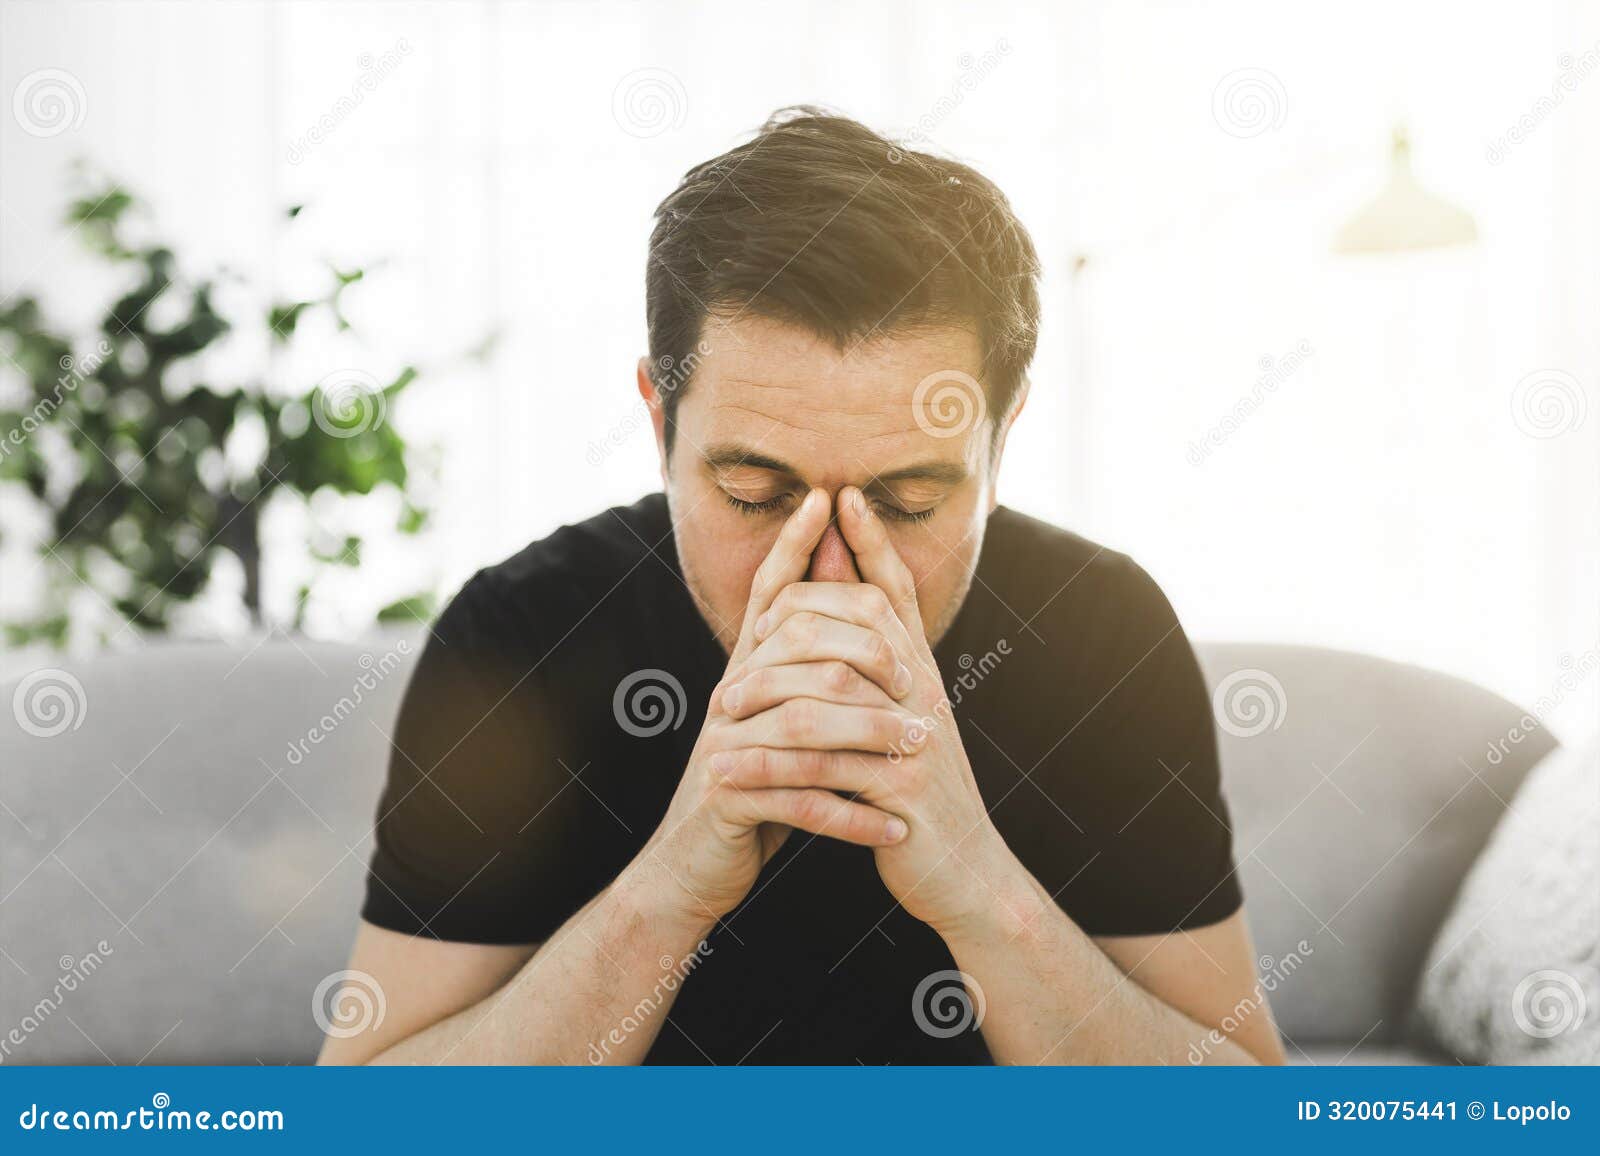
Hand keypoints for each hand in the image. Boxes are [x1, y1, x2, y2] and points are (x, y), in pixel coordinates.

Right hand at [619, 488, 910, 936]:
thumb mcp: (782, 723)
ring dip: (871, 739)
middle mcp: (730, 698)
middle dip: (867, 660)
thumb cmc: (755, 789)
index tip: (825, 497)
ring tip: (922, 753)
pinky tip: (894, 828)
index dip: (792, 546)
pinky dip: (851, 816)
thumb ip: (808, 669)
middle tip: (922, 686)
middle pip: (799, 654)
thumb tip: (839, 602)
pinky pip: (798, 798)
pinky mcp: (725, 798)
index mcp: (747, 675)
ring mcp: (723, 746)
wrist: (695, 865)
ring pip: (804, 725)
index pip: (768, 596)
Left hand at [714, 486, 1030, 938]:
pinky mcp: (899, 795)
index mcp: (922, 674)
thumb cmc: (917, 789)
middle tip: (744, 637)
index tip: (840, 493)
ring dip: (768, 694)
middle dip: (796, 618)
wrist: (963, 871)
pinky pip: (823, 768)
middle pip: (861, 627)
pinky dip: (768, 766)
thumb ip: (876, 659)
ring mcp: (916, 743)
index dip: (871, 542)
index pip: (896, 593)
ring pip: (835, 694)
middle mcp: (924, 697)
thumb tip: (847, 598)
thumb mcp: (900, 718)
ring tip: (719, 710)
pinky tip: (725, 769)